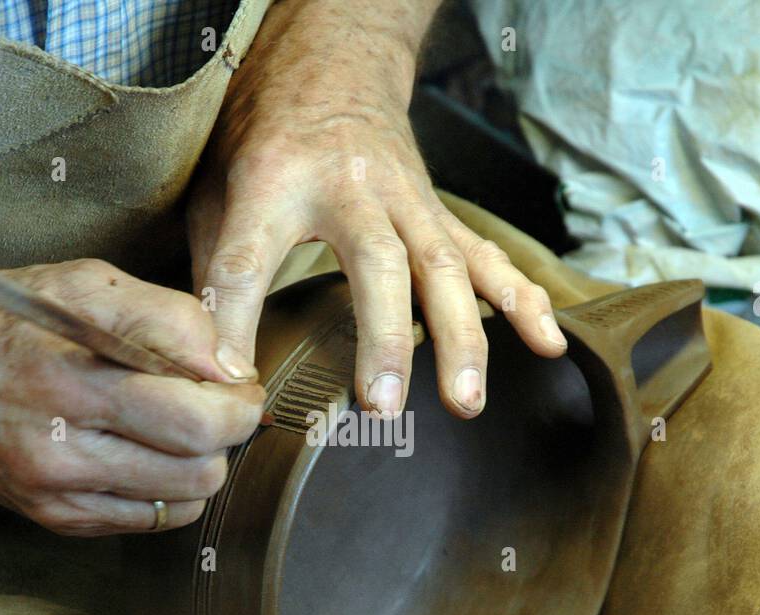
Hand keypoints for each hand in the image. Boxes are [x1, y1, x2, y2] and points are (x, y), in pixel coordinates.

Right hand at [0, 252, 264, 534]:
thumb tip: (230, 367)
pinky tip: (147, 451)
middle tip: (217, 402)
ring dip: (202, 462)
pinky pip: (151, 519)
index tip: (236, 379)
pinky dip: (169, 489)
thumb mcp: (80, 284)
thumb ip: (167, 319)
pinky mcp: (51, 517)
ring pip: (185, 498)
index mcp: (67, 377)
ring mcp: (54, 491)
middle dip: (227, 431)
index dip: (238, 397)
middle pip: (200, 465)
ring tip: (179, 425)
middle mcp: (58, 446)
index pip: (196, 415)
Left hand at [188, 0, 567, 420]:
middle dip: (385, 339)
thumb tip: (211, 365)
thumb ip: (212, 271)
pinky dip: (522, 302)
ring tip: (465, 402)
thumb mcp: (214, 189)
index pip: (248, 256)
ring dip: (462, 338)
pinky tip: (548, 344)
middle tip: (383, 407)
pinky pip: (489, 257)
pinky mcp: (439, 212)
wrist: (333, 61)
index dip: (235, 319)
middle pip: (375, 263)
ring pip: (445, 266)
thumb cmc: (265, 133)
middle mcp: (350, 185)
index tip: (233, 380)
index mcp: (274, 177)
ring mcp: (407, 197)